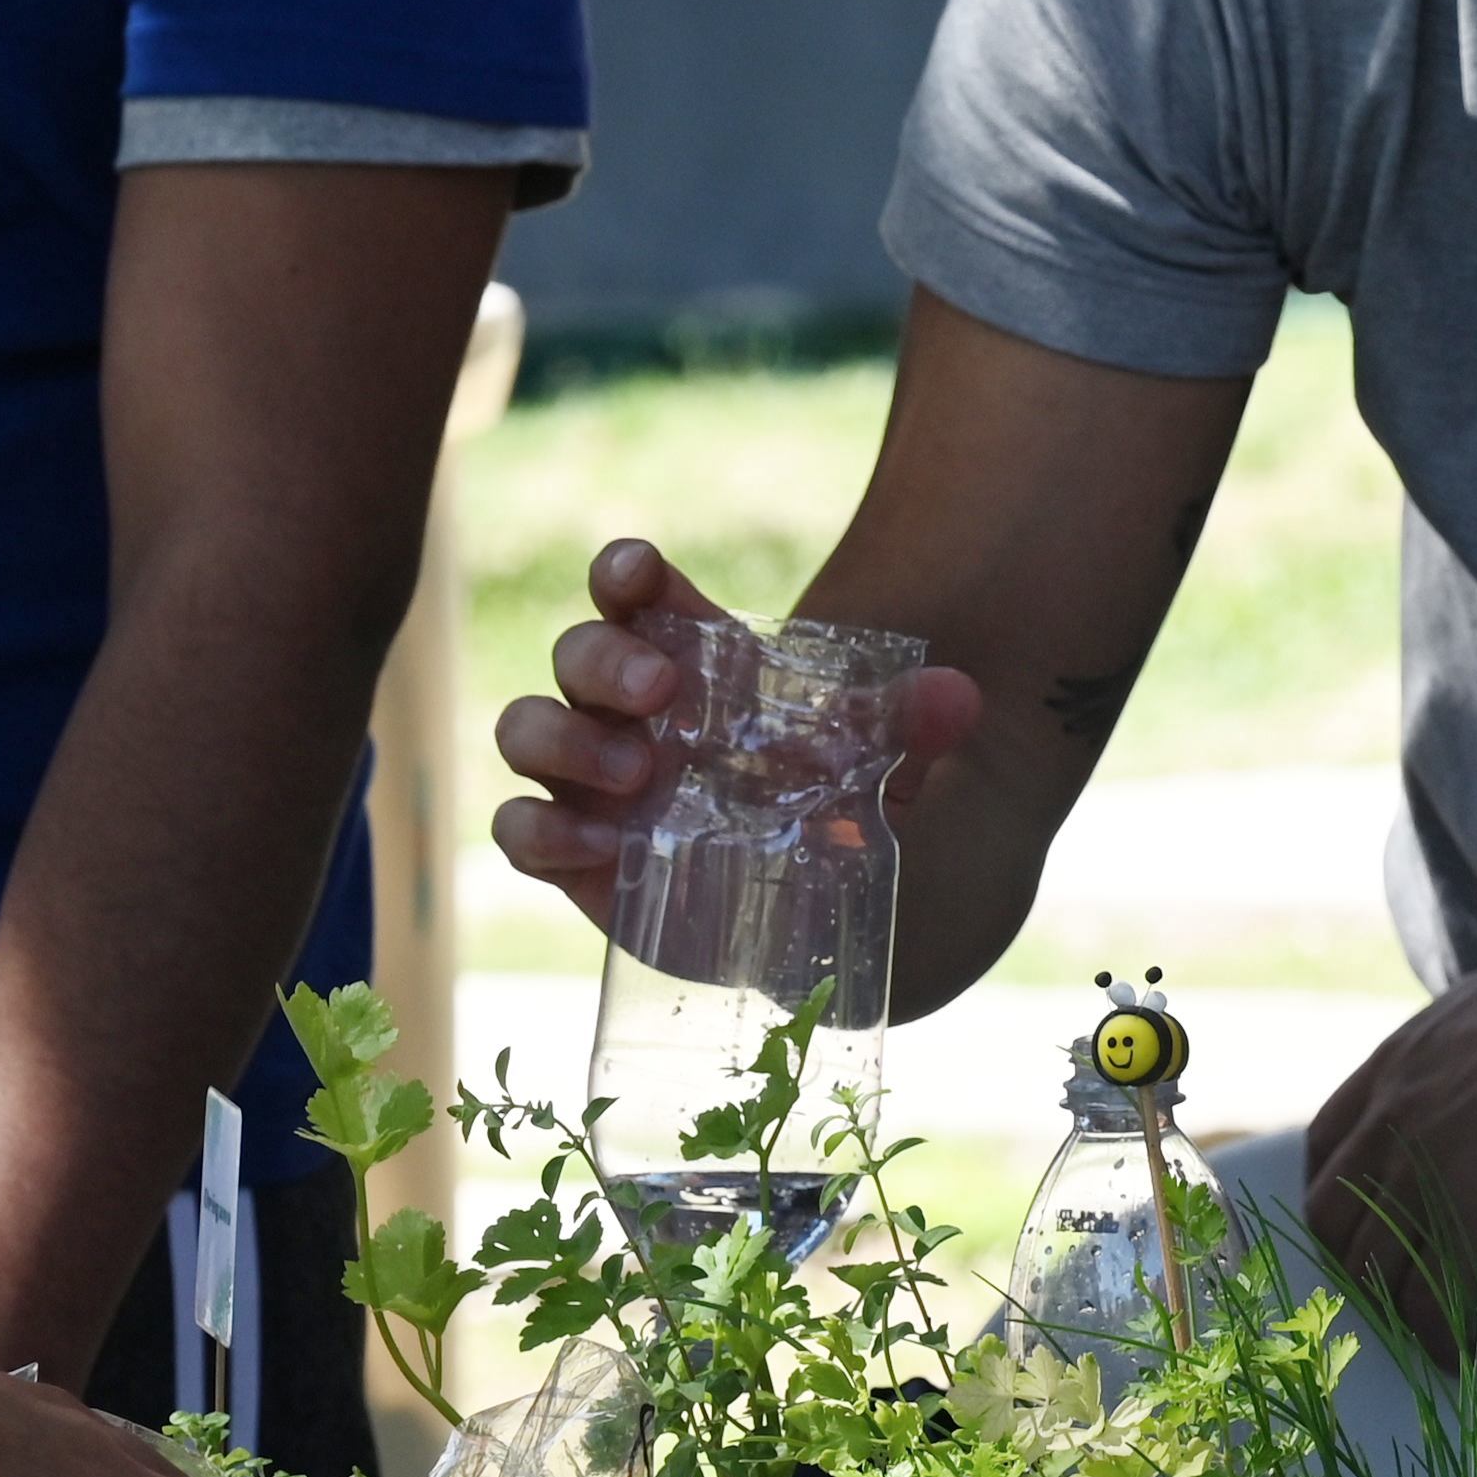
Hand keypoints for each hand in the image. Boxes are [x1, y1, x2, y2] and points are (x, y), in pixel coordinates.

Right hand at [488, 538, 984, 933]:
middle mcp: (620, 708)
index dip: (623, 572)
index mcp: (684, 656)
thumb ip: (910, 723)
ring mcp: (587, 781)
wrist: (813, 904)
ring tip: (636, 774)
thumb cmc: (823, 797)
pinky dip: (542, 830)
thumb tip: (957, 695)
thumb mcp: (871, 758)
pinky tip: (601, 846)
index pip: (630, 592)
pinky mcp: (574, 855)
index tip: (642, 574)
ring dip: (564, 740)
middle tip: (661, 694)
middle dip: (604, 661)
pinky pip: (518, 829)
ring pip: (524, 729)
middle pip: (575, 655)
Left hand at [1302, 947, 1476, 1315]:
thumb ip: (1458, 1044)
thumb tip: (1471, 1061)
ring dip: (1392, 1306)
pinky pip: (1431, 1304)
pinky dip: (1437, 1338)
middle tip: (1386, 1282)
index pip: (1327, 1141)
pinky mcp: (1473, 1232)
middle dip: (1351, 1256)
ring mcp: (1426, 1181)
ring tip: (1424, 1328)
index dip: (1332, 1186)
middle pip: (1334, 1213)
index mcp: (1397, 1065)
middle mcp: (1394, 1124)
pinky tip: (1458, 1353)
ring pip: (1374, 1267)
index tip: (1354, 1213)